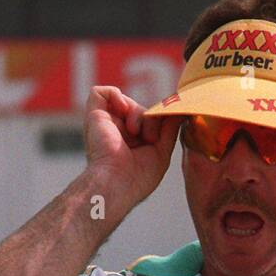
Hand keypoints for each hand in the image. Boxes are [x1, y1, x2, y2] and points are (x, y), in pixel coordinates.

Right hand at [84, 86, 179, 209]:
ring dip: (138, 114)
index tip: (159, 138)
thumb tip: (181, 109)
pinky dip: (116, 96)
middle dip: (150, 120)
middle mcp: (117, 132)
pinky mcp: (94, 115)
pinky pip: (102, 92)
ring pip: (128, 102)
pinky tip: (122, 111)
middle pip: (141, 110)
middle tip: (148, 139)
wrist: (117, 183)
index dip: (157, 123)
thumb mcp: (162, 151)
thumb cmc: (138, 178)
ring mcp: (105, 124)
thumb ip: (170, 129)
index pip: (148, 120)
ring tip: (135, 132)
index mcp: (131, 143)